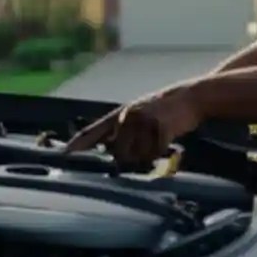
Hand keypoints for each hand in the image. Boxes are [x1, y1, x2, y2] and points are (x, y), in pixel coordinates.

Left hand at [63, 83, 205, 167]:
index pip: (93, 131)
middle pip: (119, 153)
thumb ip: (124, 132)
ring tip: (159, 141)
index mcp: (120, 113)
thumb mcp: (140, 115)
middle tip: (146, 149)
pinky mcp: (159, 127)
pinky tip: (168, 140)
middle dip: (130, 159)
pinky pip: (155, 154)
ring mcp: (143, 121)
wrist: (192, 97)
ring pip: (138, 156)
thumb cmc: (166, 109)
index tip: (64, 155)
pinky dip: (162, 153)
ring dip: (148, 156)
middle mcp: (127, 116)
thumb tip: (110, 154)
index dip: (78, 144)